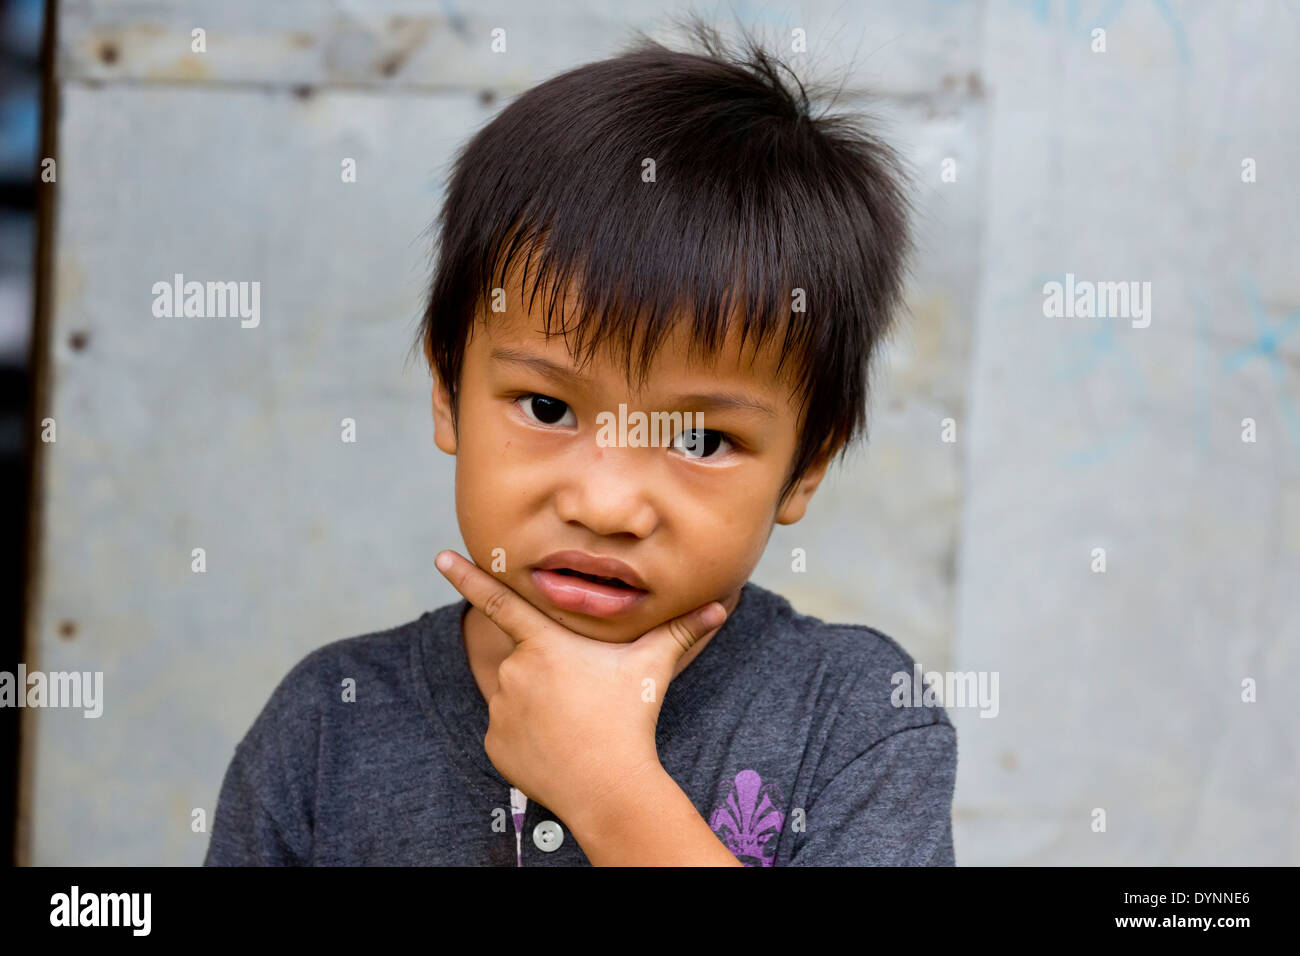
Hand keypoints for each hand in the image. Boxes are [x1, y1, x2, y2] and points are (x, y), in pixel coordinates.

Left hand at [434, 549, 726, 826]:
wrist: (608, 785)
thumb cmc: (630, 718)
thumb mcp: (653, 667)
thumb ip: (681, 631)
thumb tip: (721, 604)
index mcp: (546, 642)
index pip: (499, 599)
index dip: (466, 575)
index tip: (439, 556)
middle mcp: (514, 669)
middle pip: (528, 659)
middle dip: (552, 673)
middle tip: (584, 699)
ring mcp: (500, 708)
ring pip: (518, 695)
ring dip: (541, 704)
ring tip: (576, 725)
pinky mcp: (493, 743)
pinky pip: (509, 730)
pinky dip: (530, 736)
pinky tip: (557, 747)